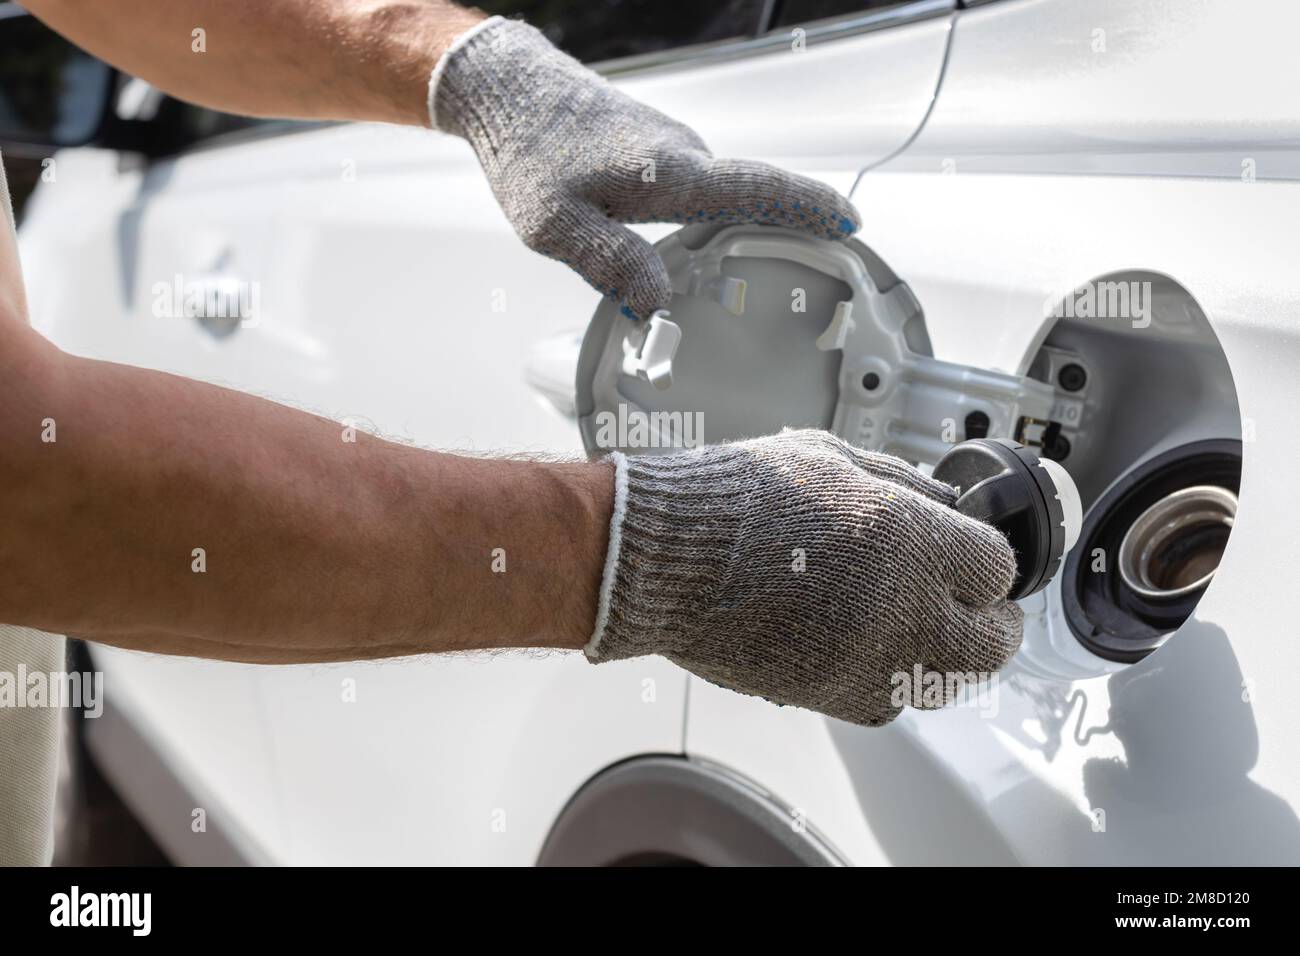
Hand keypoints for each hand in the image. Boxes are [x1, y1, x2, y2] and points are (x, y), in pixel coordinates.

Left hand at [428, 16, 861, 319]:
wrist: (507, 88)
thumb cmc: (528, 155)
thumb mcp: (555, 226)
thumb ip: (610, 264)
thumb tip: (659, 303)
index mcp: (668, 173)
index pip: (756, 189)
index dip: (807, 208)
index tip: (850, 224)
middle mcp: (683, 155)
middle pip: (742, 206)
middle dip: (763, 245)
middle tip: (773, 297)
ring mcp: (674, 148)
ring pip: (711, 203)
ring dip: (715, 237)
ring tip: (710, 287)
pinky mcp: (658, 149)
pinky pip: (692, 193)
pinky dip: (691, 221)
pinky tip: (665, 250)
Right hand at [585, 430, 1023, 726]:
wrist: (663, 556)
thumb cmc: (733, 498)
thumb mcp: (828, 458)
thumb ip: (896, 481)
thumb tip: (935, 502)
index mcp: (909, 538)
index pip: (997, 569)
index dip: (988, 563)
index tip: (976, 561)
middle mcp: (901, 607)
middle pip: (991, 642)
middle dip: (991, 622)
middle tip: (977, 609)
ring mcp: (866, 659)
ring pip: (946, 683)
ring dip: (946, 657)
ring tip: (925, 633)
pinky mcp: (826, 694)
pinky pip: (888, 707)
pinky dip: (892, 685)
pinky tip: (875, 655)